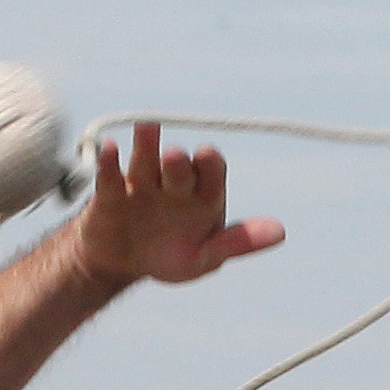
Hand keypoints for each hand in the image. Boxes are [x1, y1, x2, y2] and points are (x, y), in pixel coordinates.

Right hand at [75, 123, 284, 285]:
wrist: (120, 265)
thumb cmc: (170, 256)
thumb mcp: (206, 257)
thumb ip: (238, 242)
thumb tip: (281, 232)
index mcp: (202, 194)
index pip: (212, 171)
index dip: (210, 163)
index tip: (207, 156)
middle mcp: (174, 182)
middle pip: (178, 167)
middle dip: (177, 162)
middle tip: (175, 156)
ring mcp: (142, 183)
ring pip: (145, 161)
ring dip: (146, 144)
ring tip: (147, 124)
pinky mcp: (110, 193)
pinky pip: (109, 176)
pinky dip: (109, 162)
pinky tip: (110, 147)